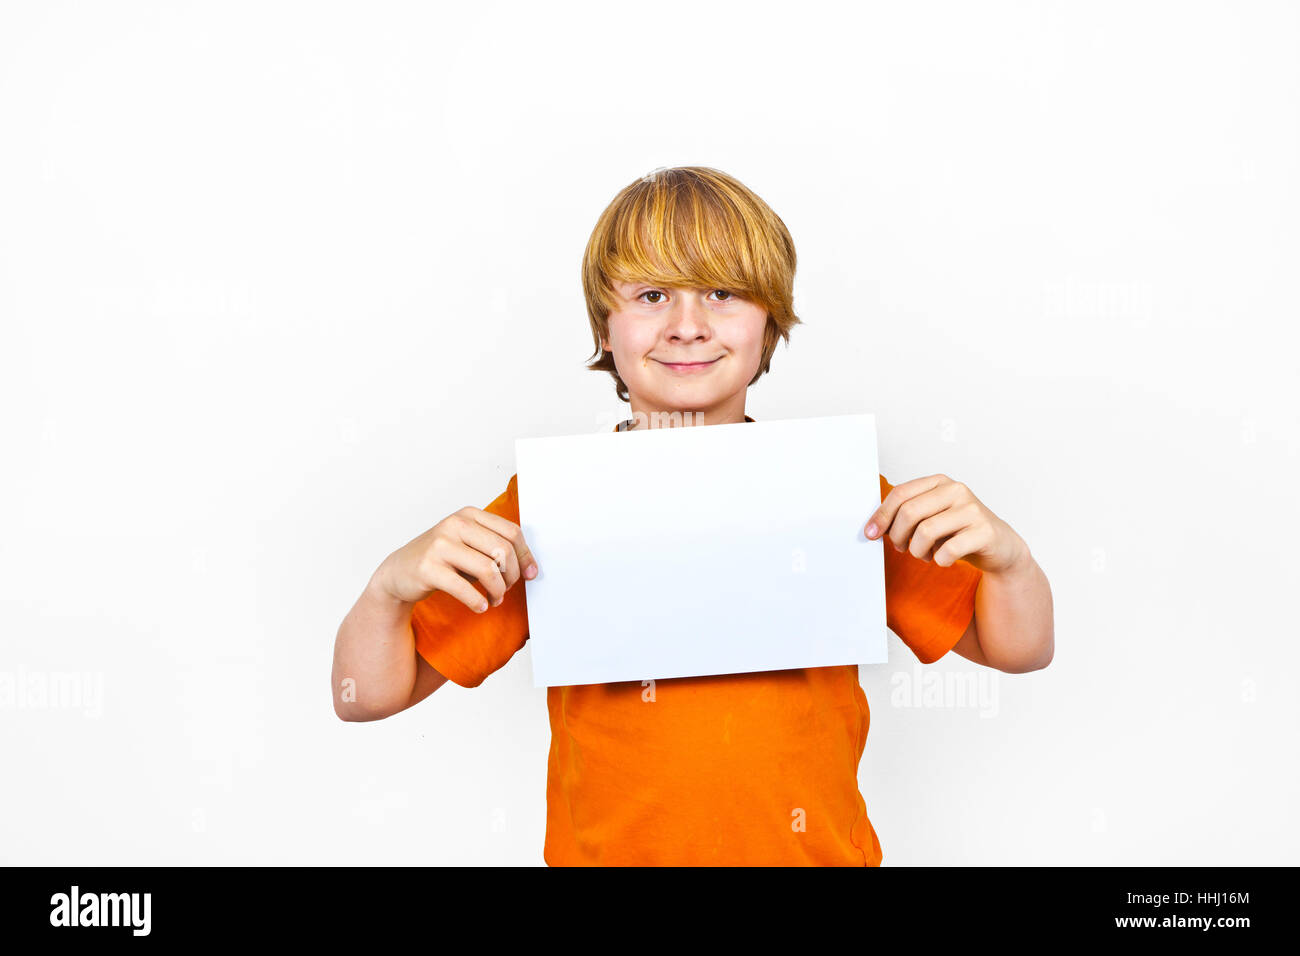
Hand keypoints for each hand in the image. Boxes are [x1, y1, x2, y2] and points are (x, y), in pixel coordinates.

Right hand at [373, 507, 538, 611]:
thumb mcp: (469, 545)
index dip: (526, 556)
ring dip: (497, 590)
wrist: (399, 572)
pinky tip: (480, 606)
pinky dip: (478, 602)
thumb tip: (530, 568)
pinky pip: (464, 588)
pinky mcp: (428, 568)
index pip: (512, 532)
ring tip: (494, 599)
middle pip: (503, 550)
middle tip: (505, 590)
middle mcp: (455, 524)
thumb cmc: (441, 559)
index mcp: (469, 515)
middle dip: (511, 576)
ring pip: (488, 569)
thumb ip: (496, 548)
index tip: (530, 574)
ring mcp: (440, 545)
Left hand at [864, 474, 1027, 574]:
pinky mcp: (984, 532)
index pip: (900, 494)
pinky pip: (948, 551)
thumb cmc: (959, 531)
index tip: (870, 534)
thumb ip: (907, 515)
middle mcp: (957, 490)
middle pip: (909, 512)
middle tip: (902, 548)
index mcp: (940, 482)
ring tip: (924, 554)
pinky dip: (939, 560)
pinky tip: (943, 559)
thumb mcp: (932, 517)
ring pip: (925, 532)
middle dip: (898, 536)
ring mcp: (972, 510)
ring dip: (917, 551)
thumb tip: (872, 528)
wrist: (1000, 546)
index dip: (881, 516)